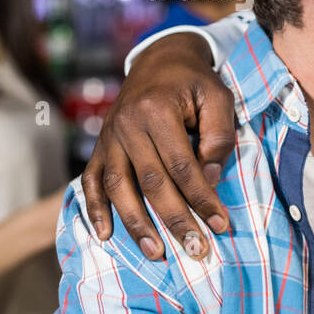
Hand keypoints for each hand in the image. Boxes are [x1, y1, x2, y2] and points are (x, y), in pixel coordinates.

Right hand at [81, 33, 236, 259]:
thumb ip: (218, 137)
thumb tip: (209, 179)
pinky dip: (96, 209)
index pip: (182, 166)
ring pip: (118, 187)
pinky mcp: (99, 147)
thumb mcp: (218, 99)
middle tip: (196, 250)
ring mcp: (109, 137)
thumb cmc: (196, 83)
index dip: (202, 198)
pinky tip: (107, 235)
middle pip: (151, 182)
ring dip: (136, 223)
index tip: (222, 225)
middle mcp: (127, 126)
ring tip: (156, 254)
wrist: (160, 60)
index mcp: (157, 111)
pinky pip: (92, 181)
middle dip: (174, 220)